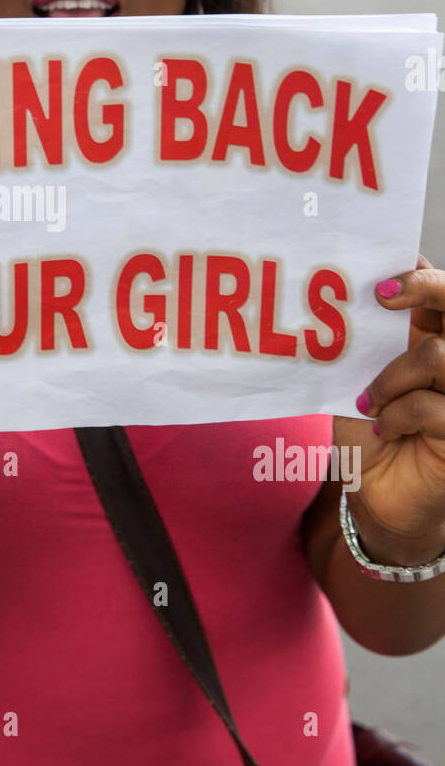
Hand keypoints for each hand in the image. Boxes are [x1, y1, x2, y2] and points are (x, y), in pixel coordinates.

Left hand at [334, 254, 444, 554]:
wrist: (378, 493)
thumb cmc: (366, 431)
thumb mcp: (353, 380)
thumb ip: (353, 342)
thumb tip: (330, 296)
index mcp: (431, 335)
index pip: (439, 290)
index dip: (419, 272)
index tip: (382, 272)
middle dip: (426, 288)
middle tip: (382, 294)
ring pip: (440, 355)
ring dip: (393, 376)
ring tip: (369, 401)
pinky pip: (433, 407)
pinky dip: (397, 416)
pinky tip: (382, 428)